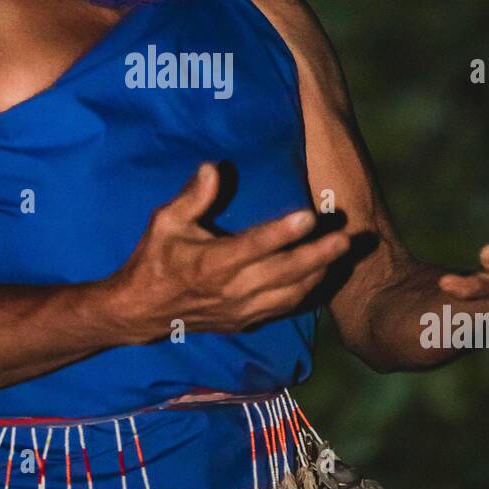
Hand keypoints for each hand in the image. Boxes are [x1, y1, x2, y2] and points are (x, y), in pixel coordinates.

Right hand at [110, 162, 349, 340]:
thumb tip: (212, 168)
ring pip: (291, 293)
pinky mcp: (246, 321)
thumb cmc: (155, 259)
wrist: (141, 311)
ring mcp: (242, 310)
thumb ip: (192, 197)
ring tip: (343, 253)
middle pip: (285, 272)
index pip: (254, 246)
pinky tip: (324, 276)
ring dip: (320, 273)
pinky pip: (285, 308)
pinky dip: (308, 292)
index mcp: (212, 263)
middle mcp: (232, 290)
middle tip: (346, 236)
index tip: (310, 216)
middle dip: (318, 254)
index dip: (283, 232)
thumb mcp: (165, 222)